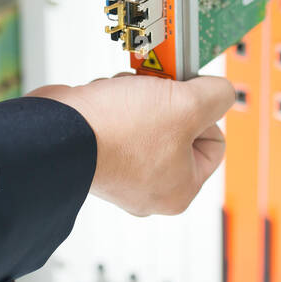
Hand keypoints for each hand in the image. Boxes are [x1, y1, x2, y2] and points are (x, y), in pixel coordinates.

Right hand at [30, 74, 233, 216]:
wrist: (56, 130)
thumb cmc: (118, 131)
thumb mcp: (188, 104)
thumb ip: (218, 96)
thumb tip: (224, 92)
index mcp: (180, 189)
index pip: (214, 142)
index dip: (203, 113)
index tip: (185, 100)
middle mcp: (152, 187)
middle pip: (179, 126)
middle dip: (166, 101)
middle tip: (153, 96)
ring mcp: (123, 172)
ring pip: (149, 117)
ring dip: (139, 95)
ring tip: (125, 97)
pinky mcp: (98, 152)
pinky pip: (120, 118)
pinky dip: (114, 101)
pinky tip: (106, 99)